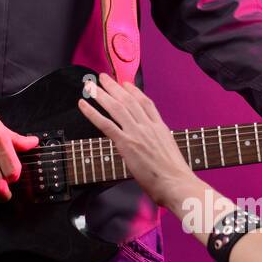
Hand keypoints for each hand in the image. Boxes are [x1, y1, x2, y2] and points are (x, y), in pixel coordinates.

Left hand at [75, 73, 198, 208]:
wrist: (177, 184)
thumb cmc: (175, 177)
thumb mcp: (170, 154)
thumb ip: (158, 146)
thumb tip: (152, 150)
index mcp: (160, 128)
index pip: (147, 103)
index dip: (135, 92)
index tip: (127, 84)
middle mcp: (148, 126)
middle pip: (129, 100)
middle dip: (114, 87)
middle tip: (103, 78)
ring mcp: (137, 133)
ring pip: (116, 107)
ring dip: (101, 94)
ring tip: (90, 86)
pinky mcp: (126, 143)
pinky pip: (106, 124)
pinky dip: (92, 112)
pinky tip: (83, 104)